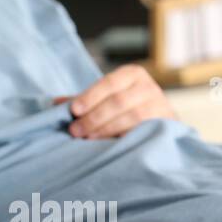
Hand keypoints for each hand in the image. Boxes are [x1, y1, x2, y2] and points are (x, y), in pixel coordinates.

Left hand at [54, 64, 174, 138]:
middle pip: (119, 102)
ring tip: (87, 138)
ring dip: (106, 130)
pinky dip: (125, 139)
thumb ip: (83, 100)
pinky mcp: (167, 125)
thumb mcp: (106, 97)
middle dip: (94, 117)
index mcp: (132, 74)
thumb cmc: (125, 106)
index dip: (90, 97)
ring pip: (132, 118)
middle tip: (75, 130)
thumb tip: (54, 104)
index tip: (74, 110)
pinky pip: (144, 133)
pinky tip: (109, 146)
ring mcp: (161, 105)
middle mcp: (149, 87)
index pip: (109, 83)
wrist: (160, 120)